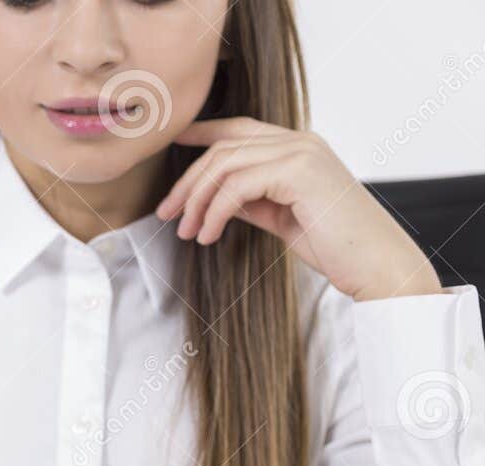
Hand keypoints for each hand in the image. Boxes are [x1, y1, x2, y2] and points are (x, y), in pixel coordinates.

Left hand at [157, 117, 443, 301]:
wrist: (373, 262)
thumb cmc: (333, 245)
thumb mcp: (279, 216)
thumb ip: (251, 199)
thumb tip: (215, 198)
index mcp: (298, 147)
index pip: (241, 128)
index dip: (203, 130)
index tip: (173, 140)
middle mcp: (300, 141)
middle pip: (224, 148)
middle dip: (188, 181)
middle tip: (166, 213)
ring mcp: (301, 152)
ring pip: (225, 165)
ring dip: (197, 201)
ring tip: (186, 232)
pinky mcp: (299, 172)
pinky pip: (237, 186)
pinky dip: (215, 212)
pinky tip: (207, 236)